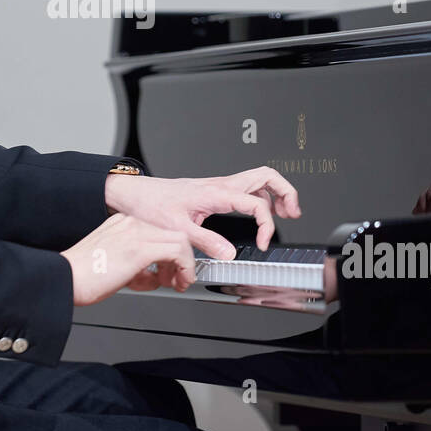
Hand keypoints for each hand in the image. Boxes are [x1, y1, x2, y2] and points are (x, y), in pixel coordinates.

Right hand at [60, 213, 196, 305]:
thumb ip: (135, 265)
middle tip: (177, 280)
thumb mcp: (113, 264)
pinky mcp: (140, 248)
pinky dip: (184, 269)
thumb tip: (152, 276)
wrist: (66, 278)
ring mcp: (136, 232)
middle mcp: (130, 223)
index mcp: (122, 223)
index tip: (171, 271)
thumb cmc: (82, 276)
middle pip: (173, 233)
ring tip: (176, 284)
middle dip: (181, 260)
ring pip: (180, 241)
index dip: (170, 255)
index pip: (160, 232)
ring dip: (184, 266)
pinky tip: (177, 283)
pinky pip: (178, 252)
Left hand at [104, 166, 300, 259]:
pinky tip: (258, 212)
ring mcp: (219, 185)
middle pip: (267, 175)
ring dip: (275, 192)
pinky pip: (245, 187)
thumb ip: (207, 242)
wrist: (137, 194)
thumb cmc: (152, 205)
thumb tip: (230, 255)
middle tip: (294, 212)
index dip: (267, 225)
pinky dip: (259, 196)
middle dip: (286, 191)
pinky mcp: (214, 190)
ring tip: (285, 211)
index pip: (257, 203)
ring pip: (258, 179)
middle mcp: (221, 185)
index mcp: (216, 193)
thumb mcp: (178, 229)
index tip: (262, 243)